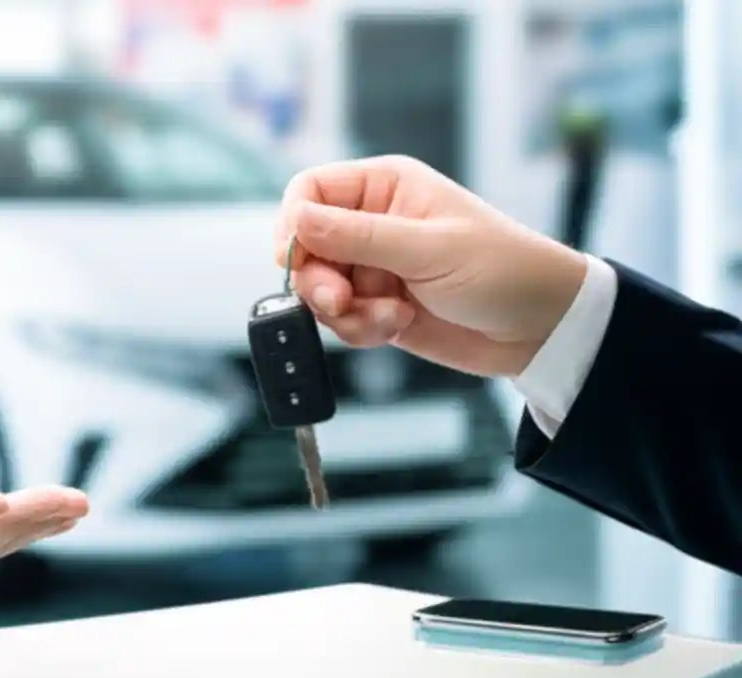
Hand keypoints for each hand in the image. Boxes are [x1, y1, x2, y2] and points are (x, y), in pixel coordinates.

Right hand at [277, 155, 587, 376]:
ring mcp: (372, 267)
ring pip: (318, 290)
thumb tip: (297, 219)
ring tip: (390, 316)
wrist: (542, 328)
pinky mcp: (376, 306)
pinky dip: (360, 329)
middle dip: (316, 280)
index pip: (310, 191)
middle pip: (305, 247)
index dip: (294, 223)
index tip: (297, 257)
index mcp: (385, 188)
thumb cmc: (505, 270)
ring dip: (344, 311)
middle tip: (339, 301)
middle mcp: (371, 224)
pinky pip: (341, 320)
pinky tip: (400, 324)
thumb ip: (359, 237)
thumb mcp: (430, 249)